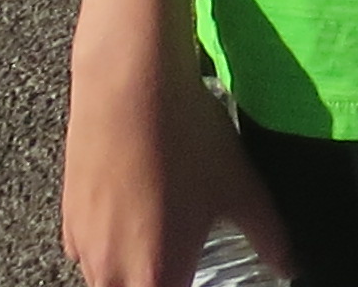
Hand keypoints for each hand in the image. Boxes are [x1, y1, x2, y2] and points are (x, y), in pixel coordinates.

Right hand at [62, 53, 292, 286]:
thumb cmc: (189, 140)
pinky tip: (132, 208)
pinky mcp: (66, 222)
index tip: (197, 271)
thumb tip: (291, 265)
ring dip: (131, 269)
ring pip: (107, 280)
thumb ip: (268, 235)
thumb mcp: (240, 186)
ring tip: (160, 230)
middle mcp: (110, 276)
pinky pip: (88, 253)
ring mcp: (82, 250)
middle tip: (183, 257)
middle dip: (159, 280)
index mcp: (155, 277)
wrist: (130, 89)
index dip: (185, 284)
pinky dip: (109, 245)